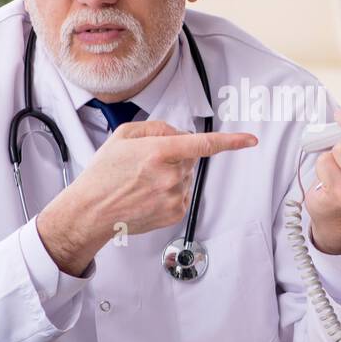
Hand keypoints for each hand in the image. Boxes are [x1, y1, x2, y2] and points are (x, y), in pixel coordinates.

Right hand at [37, 121, 256, 274]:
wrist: (91, 212)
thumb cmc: (103, 175)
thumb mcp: (123, 136)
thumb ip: (157, 128)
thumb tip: (178, 133)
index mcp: (159, 152)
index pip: (204, 144)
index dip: (231, 141)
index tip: (249, 140)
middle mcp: (171, 176)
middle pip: (191, 157)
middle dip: (177, 154)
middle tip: (147, 162)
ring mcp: (175, 197)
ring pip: (186, 176)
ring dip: (172, 174)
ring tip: (142, 182)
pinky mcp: (175, 213)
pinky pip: (183, 194)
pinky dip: (170, 191)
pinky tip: (148, 194)